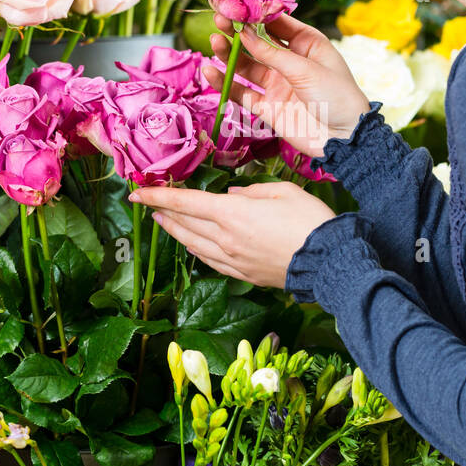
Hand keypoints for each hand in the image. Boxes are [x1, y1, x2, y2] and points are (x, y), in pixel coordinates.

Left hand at [127, 180, 335, 288]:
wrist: (329, 262)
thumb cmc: (310, 220)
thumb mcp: (283, 191)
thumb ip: (252, 191)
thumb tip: (233, 195)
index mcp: (233, 212)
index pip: (185, 202)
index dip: (157, 195)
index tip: (136, 192)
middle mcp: (226, 238)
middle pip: (184, 223)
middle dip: (163, 212)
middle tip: (149, 204)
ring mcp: (233, 260)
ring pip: (193, 244)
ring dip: (175, 231)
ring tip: (163, 222)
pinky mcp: (243, 274)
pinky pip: (210, 261)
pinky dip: (195, 250)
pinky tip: (192, 245)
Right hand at [202, 11, 370, 159]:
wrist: (344, 140)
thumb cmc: (337, 97)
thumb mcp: (306, 69)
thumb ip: (272, 53)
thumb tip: (243, 31)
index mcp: (307, 45)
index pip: (278, 23)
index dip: (257, 14)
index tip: (236, 4)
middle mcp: (290, 62)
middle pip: (258, 43)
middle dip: (238, 31)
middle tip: (219, 19)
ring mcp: (277, 84)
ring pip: (247, 66)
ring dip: (230, 54)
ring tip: (214, 42)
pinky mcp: (267, 107)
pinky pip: (241, 92)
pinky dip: (225, 82)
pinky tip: (210, 71)